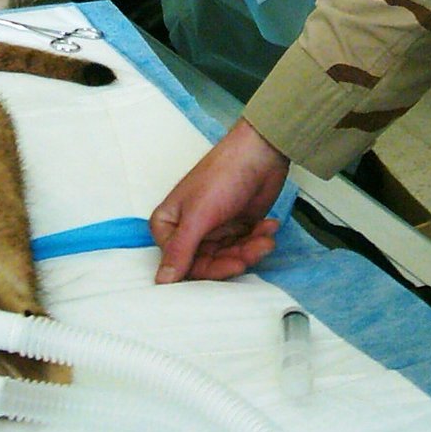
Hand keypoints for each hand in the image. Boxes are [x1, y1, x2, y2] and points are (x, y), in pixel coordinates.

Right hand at [149, 119, 288, 282]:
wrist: (262, 151)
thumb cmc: (225, 174)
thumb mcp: (199, 215)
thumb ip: (181, 249)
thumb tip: (162, 281)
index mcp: (169, 223)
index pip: (181, 263)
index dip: (206, 269)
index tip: (230, 265)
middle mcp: (189, 229)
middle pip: (208, 264)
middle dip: (234, 258)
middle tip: (250, 253)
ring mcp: (214, 228)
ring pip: (229, 257)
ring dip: (250, 249)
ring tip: (264, 236)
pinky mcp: (236, 226)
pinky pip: (245, 246)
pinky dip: (258, 240)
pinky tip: (268, 226)